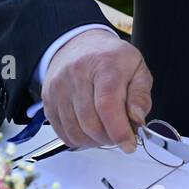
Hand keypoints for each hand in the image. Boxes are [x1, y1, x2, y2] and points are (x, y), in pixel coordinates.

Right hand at [42, 30, 152, 153]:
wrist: (80, 44)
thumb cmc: (111, 58)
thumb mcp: (137, 69)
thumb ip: (141, 96)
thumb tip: (137, 120)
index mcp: (105, 64)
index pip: (108, 105)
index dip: (119, 131)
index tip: (129, 144)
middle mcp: (77, 74)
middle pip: (91, 123)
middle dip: (110, 138)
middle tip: (120, 135)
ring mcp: (59, 88)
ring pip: (76, 132)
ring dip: (94, 141)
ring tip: (106, 131)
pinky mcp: (48, 100)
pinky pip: (62, 133)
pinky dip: (79, 139)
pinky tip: (90, 130)